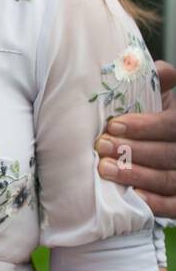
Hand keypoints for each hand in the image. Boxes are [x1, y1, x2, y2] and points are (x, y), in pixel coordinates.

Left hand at [96, 59, 175, 217]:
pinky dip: (158, 203)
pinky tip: (136, 198)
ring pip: (170, 179)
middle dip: (133, 151)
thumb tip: (151, 67)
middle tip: (102, 147)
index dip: (146, 126)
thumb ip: (154, 79)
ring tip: (106, 170)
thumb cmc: (148, 116)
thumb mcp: (155, 95)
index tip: (113, 125)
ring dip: (137, 175)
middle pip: (169, 153)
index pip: (173, 124)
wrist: (150, 142)